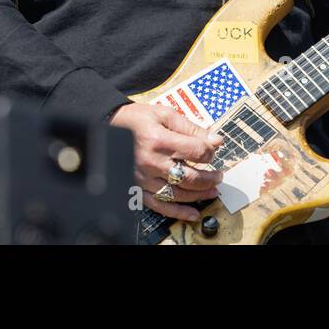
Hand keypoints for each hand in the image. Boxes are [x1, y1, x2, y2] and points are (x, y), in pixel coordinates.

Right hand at [109, 102, 224, 221]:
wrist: (109, 127)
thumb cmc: (137, 120)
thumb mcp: (166, 115)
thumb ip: (192, 128)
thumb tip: (216, 140)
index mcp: (160, 141)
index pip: (196, 152)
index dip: (210, 152)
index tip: (213, 150)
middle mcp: (152, 162)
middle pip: (189, 177)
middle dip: (210, 178)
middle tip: (219, 176)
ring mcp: (145, 178)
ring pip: (178, 194)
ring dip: (199, 195)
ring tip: (212, 191)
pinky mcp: (138, 189)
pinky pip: (160, 206)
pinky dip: (178, 212)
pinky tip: (193, 213)